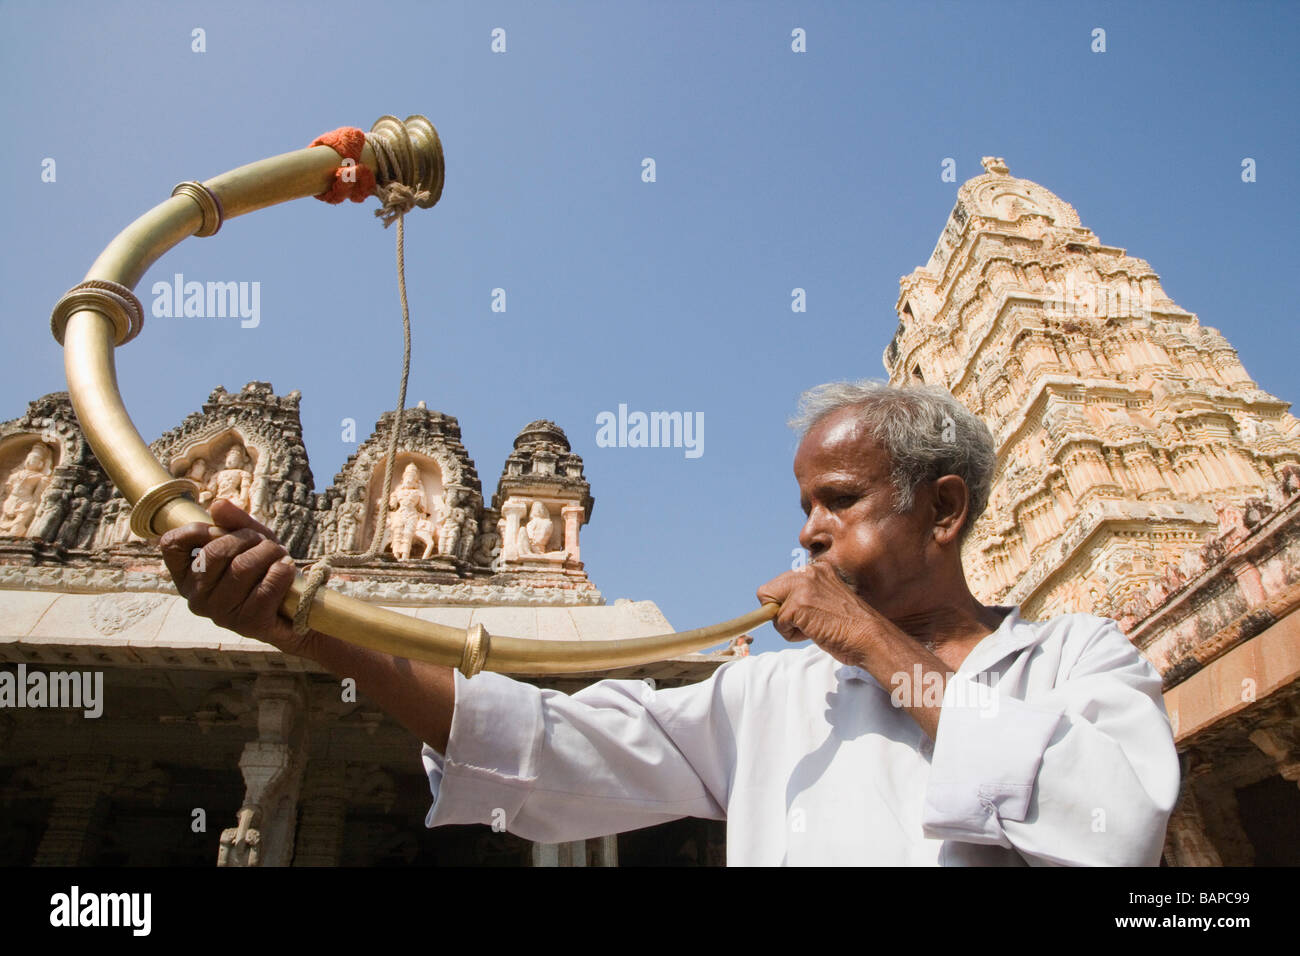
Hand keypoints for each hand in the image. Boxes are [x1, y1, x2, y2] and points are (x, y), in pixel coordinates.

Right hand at [159, 498, 315, 657]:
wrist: (298, 605)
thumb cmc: (266, 567)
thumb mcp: (250, 539)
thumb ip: (234, 522)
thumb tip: (217, 505)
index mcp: (187, 577)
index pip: (172, 544)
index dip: (198, 529)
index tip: (224, 530)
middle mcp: (197, 599)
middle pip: (215, 551)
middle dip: (249, 538)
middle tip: (266, 544)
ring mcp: (220, 615)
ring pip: (242, 567)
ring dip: (270, 553)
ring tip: (280, 556)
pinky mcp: (248, 625)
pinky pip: (266, 586)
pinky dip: (282, 571)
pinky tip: (286, 570)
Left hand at [756, 561, 881, 667]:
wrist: (869, 637)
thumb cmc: (850, 627)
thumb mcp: (826, 600)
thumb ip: (804, 596)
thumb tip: (772, 608)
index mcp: (817, 569)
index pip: (781, 583)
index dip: (784, 604)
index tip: (801, 615)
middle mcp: (808, 572)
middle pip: (767, 592)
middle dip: (780, 613)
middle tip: (806, 623)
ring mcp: (802, 586)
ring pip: (771, 609)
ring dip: (787, 625)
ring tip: (814, 627)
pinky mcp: (798, 604)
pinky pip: (779, 624)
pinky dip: (792, 634)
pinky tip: (814, 632)